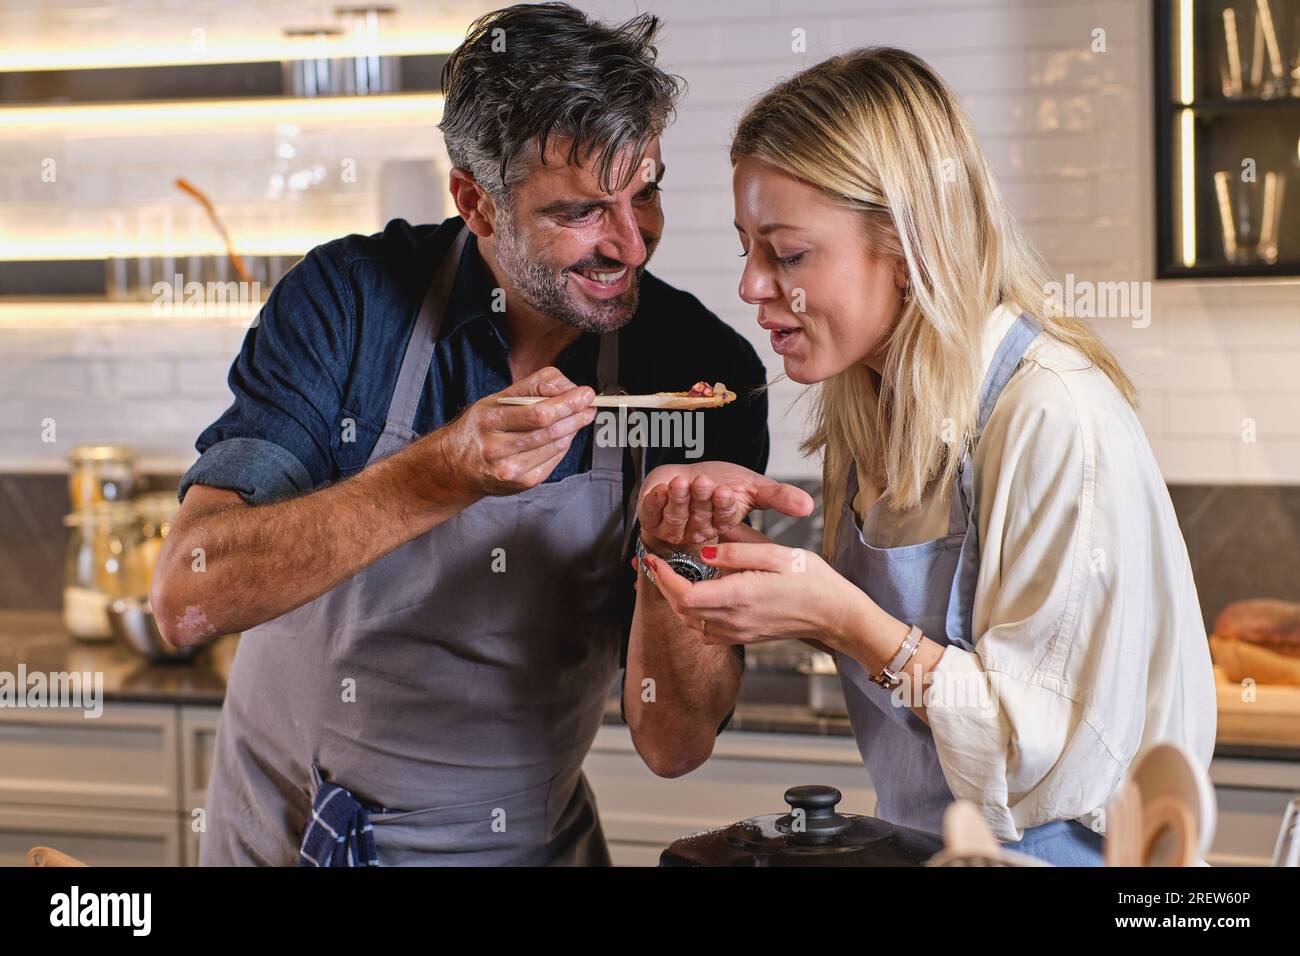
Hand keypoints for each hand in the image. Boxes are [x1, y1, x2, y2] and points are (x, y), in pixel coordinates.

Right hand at [425, 367, 595, 499]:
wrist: (456, 467)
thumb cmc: (481, 428)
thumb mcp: (496, 399)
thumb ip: (533, 387)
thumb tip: (567, 388)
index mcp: (488, 421)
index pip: (537, 413)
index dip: (567, 403)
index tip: (585, 393)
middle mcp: (496, 448)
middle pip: (549, 430)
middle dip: (575, 415)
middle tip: (589, 405)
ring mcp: (509, 469)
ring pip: (555, 445)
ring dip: (573, 429)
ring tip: (580, 417)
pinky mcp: (521, 483)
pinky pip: (553, 460)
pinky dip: (563, 445)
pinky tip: (562, 436)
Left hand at [637, 462, 812, 552]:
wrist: (680, 477)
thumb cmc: (718, 482)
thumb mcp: (751, 486)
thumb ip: (777, 496)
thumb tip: (809, 506)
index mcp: (723, 526)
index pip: (725, 518)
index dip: (723, 506)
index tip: (725, 490)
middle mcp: (699, 530)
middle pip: (699, 518)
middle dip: (701, 499)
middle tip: (703, 482)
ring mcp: (674, 528)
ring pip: (676, 518)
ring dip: (679, 499)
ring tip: (682, 482)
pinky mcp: (651, 521)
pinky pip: (651, 514)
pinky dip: (653, 502)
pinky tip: (660, 489)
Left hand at [641, 526, 867, 649]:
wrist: (834, 615)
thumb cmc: (811, 580)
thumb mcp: (776, 554)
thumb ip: (736, 551)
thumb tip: (704, 549)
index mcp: (739, 597)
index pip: (684, 595)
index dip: (662, 578)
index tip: (653, 559)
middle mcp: (733, 620)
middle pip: (681, 609)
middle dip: (663, 586)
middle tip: (655, 563)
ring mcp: (737, 633)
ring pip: (690, 622)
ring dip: (676, 600)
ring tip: (671, 575)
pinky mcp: (742, 637)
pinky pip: (705, 631)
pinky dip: (692, 613)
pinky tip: (697, 594)